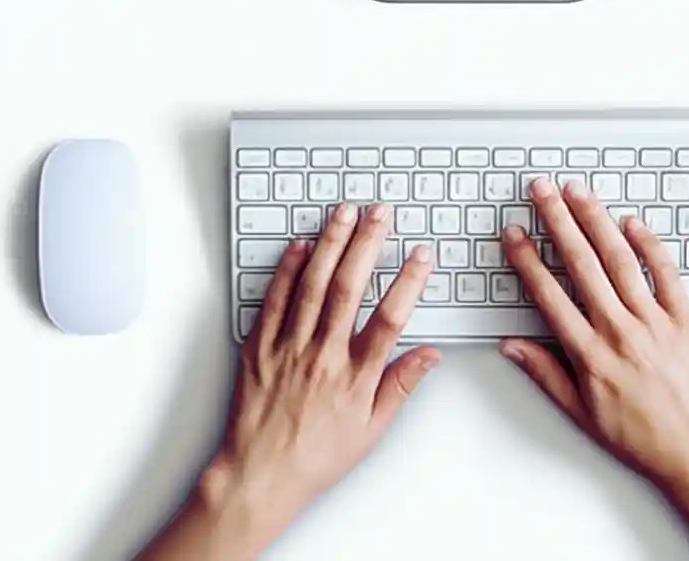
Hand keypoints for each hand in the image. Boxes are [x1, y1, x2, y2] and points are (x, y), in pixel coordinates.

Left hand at [140, 203, 438, 560]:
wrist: (259, 476)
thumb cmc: (316, 457)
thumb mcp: (371, 430)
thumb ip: (400, 385)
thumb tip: (430, 354)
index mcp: (354, 377)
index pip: (389, 319)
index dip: (408, 282)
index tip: (421, 254)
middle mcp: (322, 356)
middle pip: (349, 288)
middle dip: (367, 244)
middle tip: (381, 213)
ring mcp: (287, 348)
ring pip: (312, 285)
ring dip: (330, 244)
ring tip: (344, 213)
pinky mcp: (258, 348)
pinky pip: (273, 301)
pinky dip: (286, 270)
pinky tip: (300, 246)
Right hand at [500, 179, 688, 560]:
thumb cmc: (639, 437)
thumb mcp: (581, 412)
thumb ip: (544, 373)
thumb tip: (510, 345)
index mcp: (589, 355)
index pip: (548, 295)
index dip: (526, 260)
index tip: (513, 234)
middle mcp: (620, 331)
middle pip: (581, 264)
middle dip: (557, 221)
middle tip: (541, 190)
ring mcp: (655, 322)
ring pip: (620, 260)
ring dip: (595, 221)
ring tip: (577, 192)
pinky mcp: (686, 320)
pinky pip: (666, 273)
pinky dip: (649, 245)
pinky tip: (631, 222)